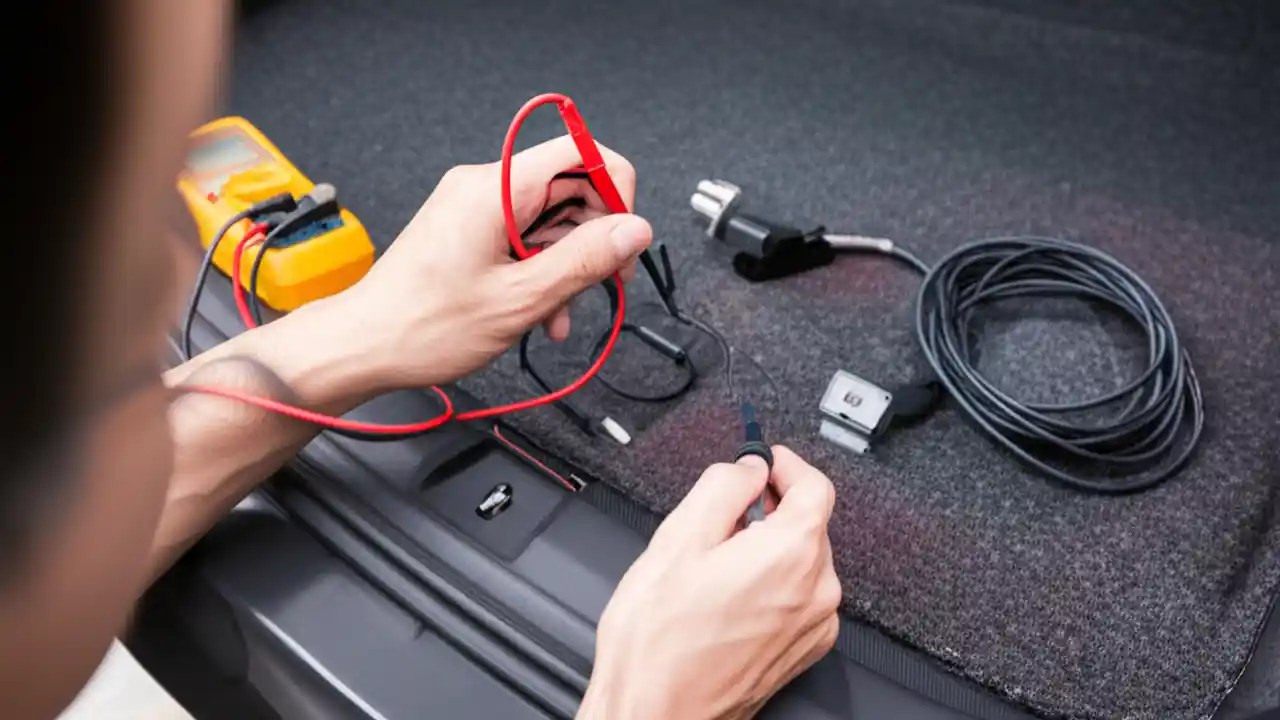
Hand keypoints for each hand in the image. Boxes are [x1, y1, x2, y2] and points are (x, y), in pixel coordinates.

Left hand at [333, 134, 651, 390]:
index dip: (616, 191)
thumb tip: (635, 230)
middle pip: (571, 188)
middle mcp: (485, 186)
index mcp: (495, 189)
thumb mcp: (520, 299)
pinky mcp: (470, 228)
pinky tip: (544, 311)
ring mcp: (476, 206)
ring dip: (569, 265)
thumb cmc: (422, 326)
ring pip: (552, 219)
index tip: (624, 239)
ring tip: (563, 312)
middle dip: (595, 237)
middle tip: (606, 283)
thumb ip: (584, 260)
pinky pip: (525, 237)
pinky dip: (542, 270)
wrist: (364, 345)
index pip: (581, 152)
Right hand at [578, 447, 840, 719]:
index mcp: (791, 553)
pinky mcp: (802, 650)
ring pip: (800, 561)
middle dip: (767, 510)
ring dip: (766, 549)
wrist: (657, 713)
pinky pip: (797, 597)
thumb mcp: (678, 537)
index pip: (815, 486)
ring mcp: (814, 626)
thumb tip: (748, 466)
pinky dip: (770, 584)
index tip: (762, 461)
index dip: (785, 465)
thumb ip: (722, 486)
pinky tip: (726, 599)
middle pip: (807, 523)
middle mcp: (816, 590)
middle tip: (720, 518)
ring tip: (713, 567)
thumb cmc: (660, 642)